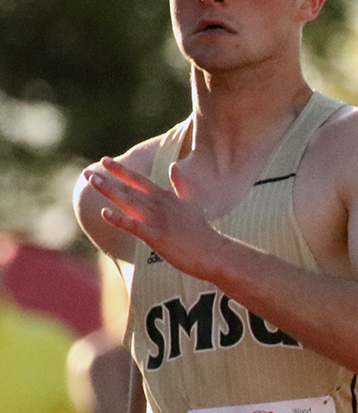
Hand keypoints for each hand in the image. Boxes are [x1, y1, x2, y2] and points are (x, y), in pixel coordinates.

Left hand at [84, 157, 227, 279]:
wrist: (214, 252)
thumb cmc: (201, 231)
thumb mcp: (192, 202)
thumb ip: (181, 185)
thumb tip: (174, 166)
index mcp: (166, 197)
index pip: (139, 180)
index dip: (121, 170)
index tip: (105, 160)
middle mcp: (160, 205)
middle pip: (129, 189)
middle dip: (107, 180)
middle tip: (88, 172)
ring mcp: (157, 220)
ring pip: (128, 202)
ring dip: (109, 191)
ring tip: (92, 181)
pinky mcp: (156, 236)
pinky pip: (133, 226)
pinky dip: (118, 219)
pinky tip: (104, 213)